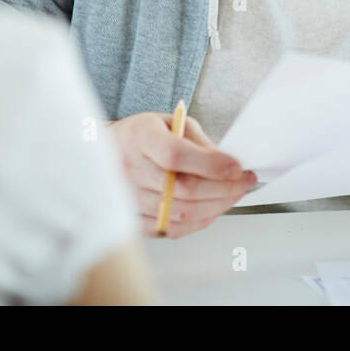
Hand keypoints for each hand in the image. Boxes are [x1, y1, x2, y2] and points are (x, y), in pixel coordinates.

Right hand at [109, 111, 256, 238]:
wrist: (104, 152)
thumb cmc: (143, 135)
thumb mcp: (172, 122)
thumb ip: (198, 142)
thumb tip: (227, 165)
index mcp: (139, 137)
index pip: (175, 155)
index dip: (211, 164)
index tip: (237, 168)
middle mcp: (128, 169)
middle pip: (182, 189)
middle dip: (224, 189)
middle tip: (245, 182)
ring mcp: (127, 198)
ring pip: (180, 213)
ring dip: (216, 206)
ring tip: (233, 195)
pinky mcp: (132, 219)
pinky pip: (171, 229)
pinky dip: (199, 221)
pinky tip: (213, 208)